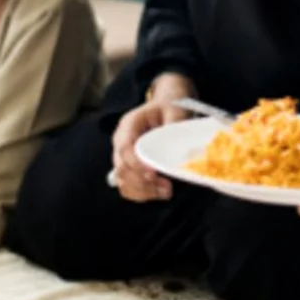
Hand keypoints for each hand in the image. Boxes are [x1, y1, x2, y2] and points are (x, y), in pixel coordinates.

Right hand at [111, 72, 194, 202]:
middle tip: (167, 187)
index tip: (154, 174)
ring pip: (123, 181)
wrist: (167, 105)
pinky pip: (129, 186)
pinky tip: (160, 192)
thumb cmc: (170, 107)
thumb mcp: (175, 110)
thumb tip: (178, 148)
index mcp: (129, 125)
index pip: (125, 148)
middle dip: (142, 182)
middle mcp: (121, 141)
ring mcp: (123, 156)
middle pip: (121, 168)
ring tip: (166, 192)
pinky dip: (142, 193)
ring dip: (143, 191)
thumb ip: (175, 126)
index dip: (137, 164)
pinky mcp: (131, 167)